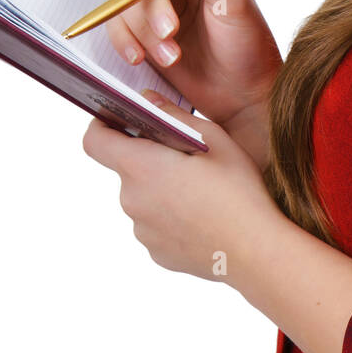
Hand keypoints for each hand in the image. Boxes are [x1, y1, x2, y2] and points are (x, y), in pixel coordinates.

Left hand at [81, 94, 284, 285]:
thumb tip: (148, 100)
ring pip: (143, 197)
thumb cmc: (239, 192)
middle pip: (127, 169)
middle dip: (150, 158)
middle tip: (188, 157)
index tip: (118, 119)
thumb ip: (173, 115)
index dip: (101, 125)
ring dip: (161, 188)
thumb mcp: (214, 139)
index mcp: (142, 167)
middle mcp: (132, 200)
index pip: (95, 141)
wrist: (256, 252)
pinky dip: (171, 216)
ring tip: (202, 191)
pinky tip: (203, 216)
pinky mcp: (156, 252)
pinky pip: (156, 224)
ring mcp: (142, 230)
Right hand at [103, 0, 282, 149]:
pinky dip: (125, 43)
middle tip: (171, 31)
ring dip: (145, 33)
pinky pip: (119, 28)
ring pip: (127, 3)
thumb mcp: (234, 4)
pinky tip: (139, 59)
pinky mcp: (146, 34)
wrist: (244, 96)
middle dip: (150, 5)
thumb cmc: (249, 48)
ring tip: (172, 57)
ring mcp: (160, 6)